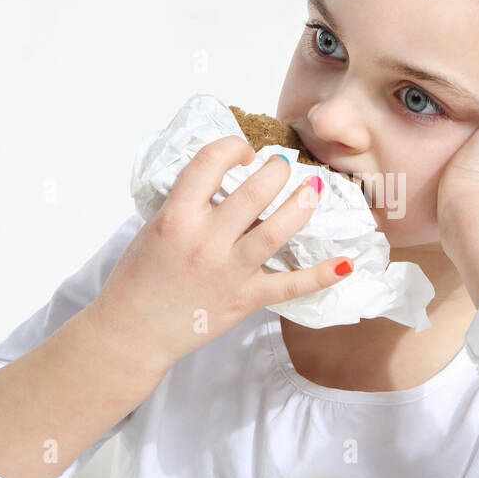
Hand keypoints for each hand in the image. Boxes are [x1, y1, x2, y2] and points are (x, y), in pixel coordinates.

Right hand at [90, 136, 351, 367]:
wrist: (132, 331)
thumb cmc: (139, 278)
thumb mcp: (154, 228)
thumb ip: (186, 204)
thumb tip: (220, 178)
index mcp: (176, 217)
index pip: (209, 163)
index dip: (232, 146)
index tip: (243, 150)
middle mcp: (204, 241)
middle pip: (253, 193)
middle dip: (276, 170)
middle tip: (283, 166)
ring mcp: (228, 272)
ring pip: (277, 231)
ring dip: (301, 205)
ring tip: (313, 190)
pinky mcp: (245, 299)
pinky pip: (290, 285)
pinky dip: (322, 275)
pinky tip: (346, 263)